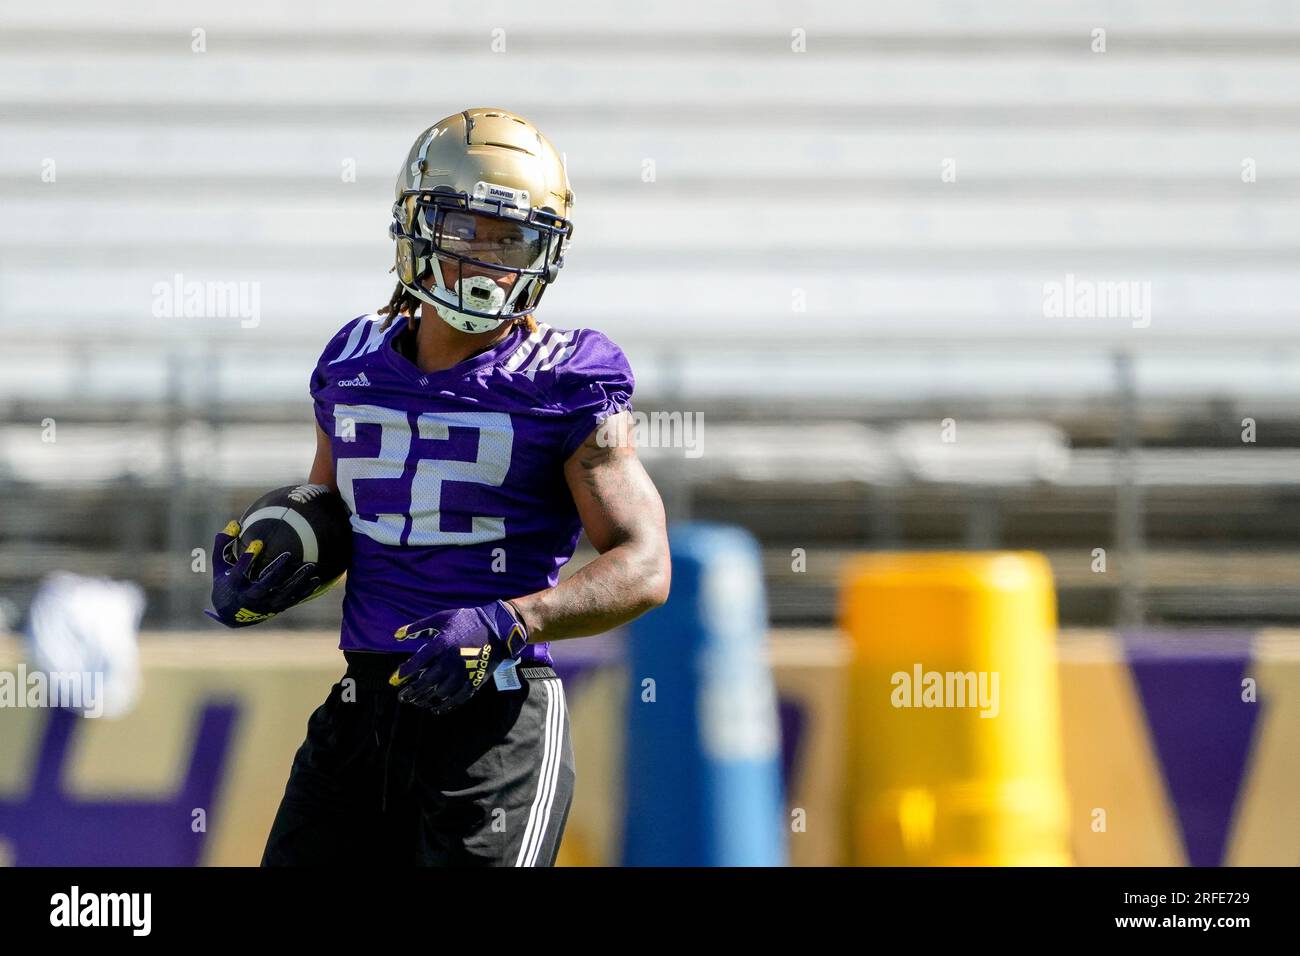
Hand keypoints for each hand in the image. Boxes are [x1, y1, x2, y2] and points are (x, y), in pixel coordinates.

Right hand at [204, 520, 321, 626]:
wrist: (230, 614)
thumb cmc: (225, 581)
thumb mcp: (220, 564)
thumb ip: (223, 544)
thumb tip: (234, 522)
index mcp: (234, 585)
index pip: (239, 572)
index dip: (247, 558)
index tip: (258, 542)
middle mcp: (249, 597)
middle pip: (264, 585)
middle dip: (276, 571)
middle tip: (288, 554)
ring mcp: (264, 604)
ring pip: (282, 594)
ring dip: (297, 581)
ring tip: (311, 566)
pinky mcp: (275, 608)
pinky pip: (292, 600)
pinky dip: (304, 591)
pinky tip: (316, 579)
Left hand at [389, 600, 527, 713]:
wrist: (497, 628)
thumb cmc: (467, 620)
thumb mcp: (441, 618)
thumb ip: (418, 627)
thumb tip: (396, 635)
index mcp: (442, 643)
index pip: (417, 662)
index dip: (404, 673)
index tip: (395, 679)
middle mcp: (450, 660)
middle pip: (426, 681)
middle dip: (411, 691)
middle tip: (401, 697)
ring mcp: (463, 672)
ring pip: (440, 692)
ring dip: (425, 699)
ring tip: (415, 702)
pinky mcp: (474, 680)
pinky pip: (458, 698)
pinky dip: (445, 705)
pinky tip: (435, 708)